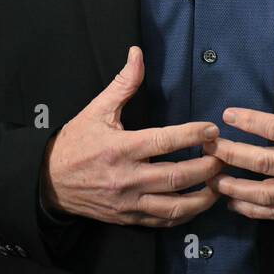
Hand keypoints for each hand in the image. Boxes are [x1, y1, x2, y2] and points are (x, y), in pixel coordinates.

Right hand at [42, 46, 222, 227]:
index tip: (212, 130)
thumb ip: (123, 83)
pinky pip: (162, 220)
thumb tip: (138, 53)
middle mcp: (126, 178)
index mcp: (120, 148)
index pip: (165, 142)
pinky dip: (185, 214)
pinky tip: (199, 203)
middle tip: (225, 157)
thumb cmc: (75, 143)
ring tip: (219, 184)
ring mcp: (128, 202)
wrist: (48, 182)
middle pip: (176, 176)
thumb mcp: (96, 110)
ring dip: (202, 196)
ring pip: (174, 205)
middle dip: (206, 167)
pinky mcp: (128, 218)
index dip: (193, 135)